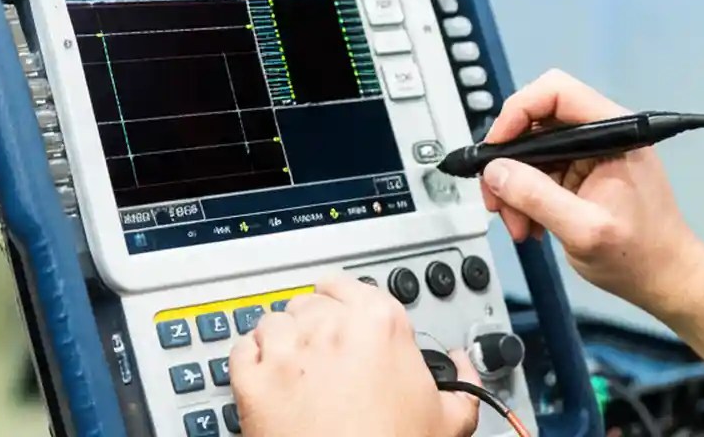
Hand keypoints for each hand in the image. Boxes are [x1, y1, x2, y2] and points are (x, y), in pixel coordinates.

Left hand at [230, 275, 479, 436]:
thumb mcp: (451, 418)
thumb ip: (461, 380)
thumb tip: (462, 363)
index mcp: (380, 324)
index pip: (346, 284)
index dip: (341, 301)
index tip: (340, 314)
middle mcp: (331, 329)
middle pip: (307, 304)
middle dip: (312, 324)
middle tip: (321, 354)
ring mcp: (289, 354)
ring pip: (271, 321)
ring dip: (280, 339)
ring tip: (291, 365)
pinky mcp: (254, 383)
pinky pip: (241, 351)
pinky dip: (250, 360)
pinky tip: (265, 377)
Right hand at [480, 69, 703, 309]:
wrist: (664, 277)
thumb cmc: (639, 255)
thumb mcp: (583, 230)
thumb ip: (537, 197)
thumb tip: (496, 171)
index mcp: (614, 132)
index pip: (556, 92)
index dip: (518, 112)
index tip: (496, 148)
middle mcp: (603, 135)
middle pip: (538, 122)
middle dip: (511, 162)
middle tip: (498, 199)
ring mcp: (592, 154)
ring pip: (534, 150)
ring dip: (516, 186)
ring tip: (519, 223)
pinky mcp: (584, 173)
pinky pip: (542, 172)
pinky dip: (528, 197)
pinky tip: (532, 224)